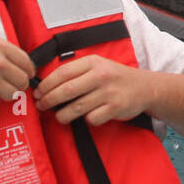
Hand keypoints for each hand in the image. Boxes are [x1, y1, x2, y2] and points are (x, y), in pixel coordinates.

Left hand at [34, 56, 152, 125]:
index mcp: (93, 62)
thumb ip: (76, 73)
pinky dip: (86, 120)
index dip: (46, 85)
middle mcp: (100, 75)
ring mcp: (108, 92)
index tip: (37, 93)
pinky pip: (91, 119)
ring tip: (59, 116)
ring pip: (76, 107)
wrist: (145, 87)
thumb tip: (47, 86)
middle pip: (66, 90)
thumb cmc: (116, 78)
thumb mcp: (98, 66)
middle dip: (49, 100)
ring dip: (62, 115)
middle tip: (41, 106)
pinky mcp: (115, 107)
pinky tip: (87, 117)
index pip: (62, 73)